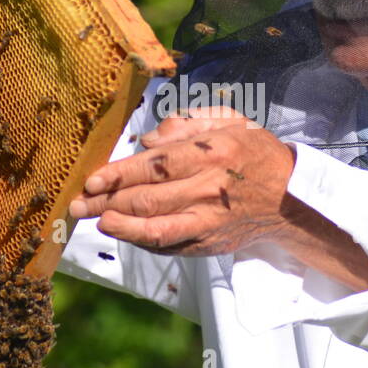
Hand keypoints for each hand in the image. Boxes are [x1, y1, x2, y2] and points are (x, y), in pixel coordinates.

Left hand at [67, 107, 296, 256]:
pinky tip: (122, 232)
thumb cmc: (254, 153)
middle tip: (77, 204)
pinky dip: (141, 241)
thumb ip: (186, 124)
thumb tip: (147, 140)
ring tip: (95, 221)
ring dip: (120, 226)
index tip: (91, 180)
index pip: (156, 166)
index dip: (119, 174)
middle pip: (148, 198)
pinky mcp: (209, 243)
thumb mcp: (229, 122)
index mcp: (212, 153)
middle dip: (106, 201)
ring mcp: (208, 221)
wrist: (291, 198)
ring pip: (156, 228)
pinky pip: (169, 245)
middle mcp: (209, 189)